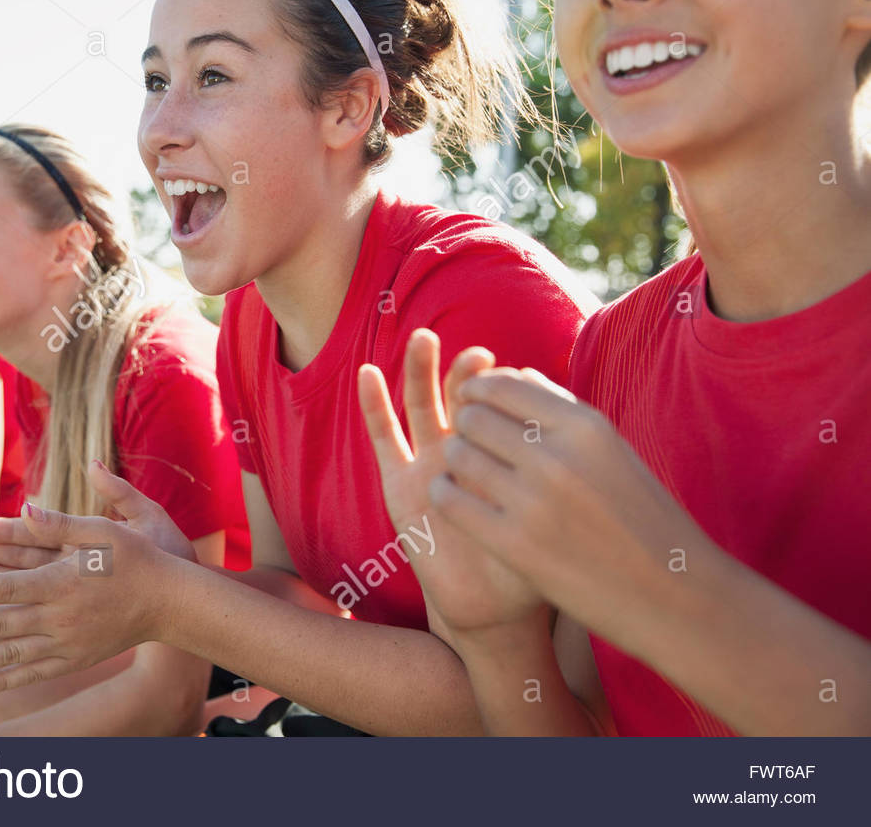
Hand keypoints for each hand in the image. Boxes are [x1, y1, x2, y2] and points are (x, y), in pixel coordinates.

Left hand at [0, 460, 193, 697]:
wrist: (172, 602)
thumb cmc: (140, 556)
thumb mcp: (104, 528)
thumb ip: (60, 522)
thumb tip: (24, 508)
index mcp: (63, 581)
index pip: (3, 587)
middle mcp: (61, 617)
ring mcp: (68, 643)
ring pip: (9, 655)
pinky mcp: (75, 658)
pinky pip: (31, 673)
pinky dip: (1, 681)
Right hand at [357, 330, 545, 645]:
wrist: (498, 607)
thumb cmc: (538, 561)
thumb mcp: (559, 515)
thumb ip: (559, 472)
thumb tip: (577, 425)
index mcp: (505, 449)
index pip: (503, 399)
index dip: (506, 383)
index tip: (520, 374)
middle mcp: (467, 448)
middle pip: (462, 393)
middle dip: (468, 371)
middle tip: (479, 356)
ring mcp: (429, 461)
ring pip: (422, 404)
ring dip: (420, 369)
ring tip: (423, 338)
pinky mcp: (399, 484)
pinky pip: (385, 439)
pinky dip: (374, 405)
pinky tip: (368, 373)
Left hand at [440, 366, 699, 644]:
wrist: (675, 594)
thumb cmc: (642, 517)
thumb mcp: (612, 451)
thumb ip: (562, 410)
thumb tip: (515, 373)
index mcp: (585, 427)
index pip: (504, 385)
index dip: (478, 389)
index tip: (472, 401)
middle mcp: (558, 458)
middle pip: (475, 417)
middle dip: (464, 425)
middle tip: (467, 441)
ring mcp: (534, 503)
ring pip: (458, 456)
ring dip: (453, 459)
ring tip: (462, 470)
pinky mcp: (515, 546)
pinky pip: (451, 501)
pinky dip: (444, 493)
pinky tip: (453, 497)